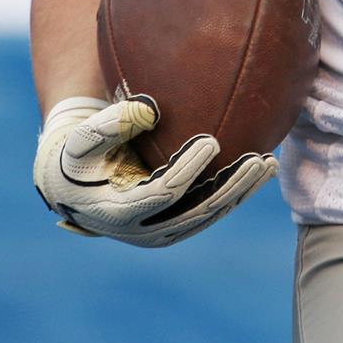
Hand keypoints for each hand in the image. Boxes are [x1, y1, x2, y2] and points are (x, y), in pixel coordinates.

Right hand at [32, 95, 275, 247]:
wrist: (73, 184)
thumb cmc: (76, 154)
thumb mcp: (80, 138)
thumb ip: (110, 123)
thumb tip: (150, 110)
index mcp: (118, 212)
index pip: (163, 192)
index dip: (188, 168)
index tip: (211, 140)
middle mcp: (143, 231)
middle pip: (197, 211)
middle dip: (231, 185)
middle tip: (259, 159)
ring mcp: (162, 233)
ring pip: (209, 215)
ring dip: (241, 191)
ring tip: (269, 163)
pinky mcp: (176, 227)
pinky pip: (210, 211)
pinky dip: (235, 192)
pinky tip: (260, 170)